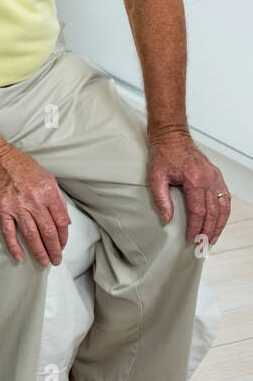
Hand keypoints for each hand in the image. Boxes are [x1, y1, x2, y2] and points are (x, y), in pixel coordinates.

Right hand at [0, 144, 69, 265]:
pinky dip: (14, 246)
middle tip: (56, 260)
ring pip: (31, 234)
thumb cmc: (20, 165)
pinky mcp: (1, 208)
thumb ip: (57, 198)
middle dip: (54, 249)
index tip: (63, 245)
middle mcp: (34, 200)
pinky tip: (19, 257)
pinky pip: (8, 231)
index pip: (61, 220)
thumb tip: (66, 219)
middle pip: (48, 231)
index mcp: (48, 191)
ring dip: (39, 251)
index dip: (64, 236)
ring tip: (44, 262)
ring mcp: (17, 205)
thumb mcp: (46, 176)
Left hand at [147, 129, 230, 246]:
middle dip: (209, 231)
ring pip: (223, 206)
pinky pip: (225, 197)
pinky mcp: (217, 175)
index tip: (191, 238)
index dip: (196, 227)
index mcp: (195, 180)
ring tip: (213, 238)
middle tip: (204, 245)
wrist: (172, 136)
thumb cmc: (162, 154)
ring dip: (220, 224)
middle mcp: (209, 179)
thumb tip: (167, 219)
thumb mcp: (155, 177)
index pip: (199, 211)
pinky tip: (220, 221)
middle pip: (213, 212)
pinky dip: (224, 211)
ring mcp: (215, 177)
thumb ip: (161, 199)